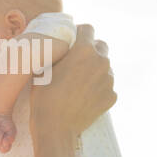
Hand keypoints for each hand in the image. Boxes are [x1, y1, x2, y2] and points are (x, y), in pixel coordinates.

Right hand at [29, 23, 114, 137]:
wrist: (56, 128)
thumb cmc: (45, 96)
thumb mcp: (45, 67)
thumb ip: (58, 52)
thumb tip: (61, 46)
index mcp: (84, 50)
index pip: (88, 29)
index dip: (79, 33)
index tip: (74, 40)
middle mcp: (101, 61)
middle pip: (101, 46)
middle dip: (91, 50)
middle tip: (77, 61)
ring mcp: (109, 80)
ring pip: (105, 67)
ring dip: (95, 70)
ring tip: (80, 82)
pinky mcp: (112, 96)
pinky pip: (107, 86)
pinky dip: (99, 88)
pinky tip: (85, 96)